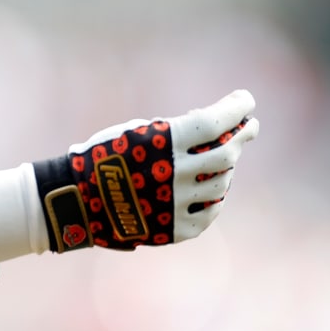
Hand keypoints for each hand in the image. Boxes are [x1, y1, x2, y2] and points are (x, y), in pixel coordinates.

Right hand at [37, 90, 259, 251]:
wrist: (80, 200)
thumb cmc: (108, 156)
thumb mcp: (140, 130)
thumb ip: (179, 131)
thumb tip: (218, 128)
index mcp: (164, 142)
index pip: (215, 122)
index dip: (236, 109)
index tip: (246, 100)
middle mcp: (176, 173)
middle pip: (227, 153)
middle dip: (242, 136)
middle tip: (249, 127)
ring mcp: (179, 204)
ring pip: (222, 183)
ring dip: (227, 167)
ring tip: (223, 158)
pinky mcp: (178, 230)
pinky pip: (210, 210)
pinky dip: (214, 196)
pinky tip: (212, 187)